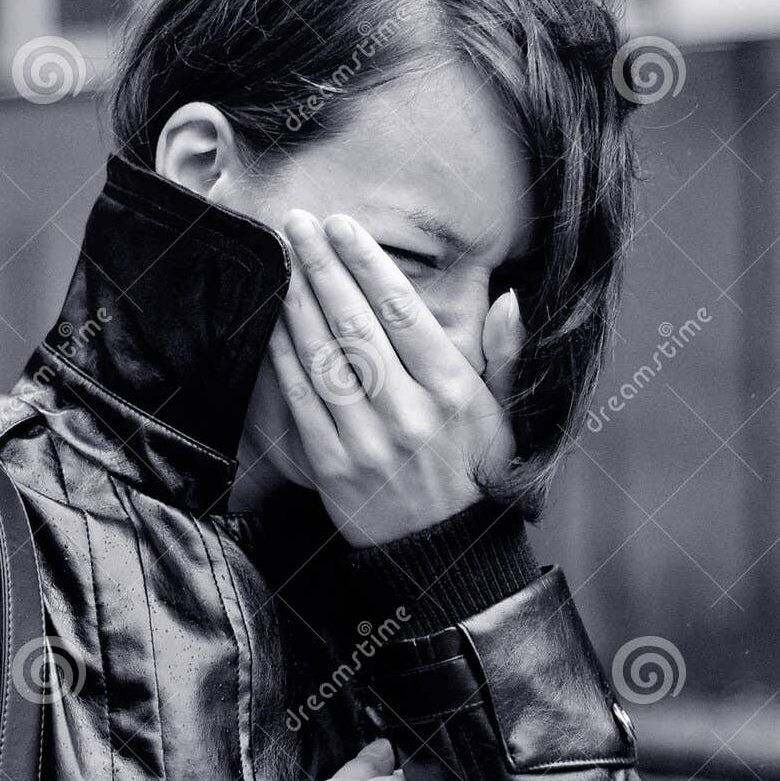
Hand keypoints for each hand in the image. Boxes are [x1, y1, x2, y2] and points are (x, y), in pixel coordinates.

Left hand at [268, 209, 523, 545]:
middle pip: (355, 324)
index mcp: (453, 391)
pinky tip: (269, 325)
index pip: (403, 310)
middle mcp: (411, 413)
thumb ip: (504, 355)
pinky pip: (302, 402)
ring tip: (280, 260)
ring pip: (323, 357)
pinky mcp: (334, 469)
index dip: (368, 263)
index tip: (343, 226)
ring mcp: (369, 442)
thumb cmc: (473, 476)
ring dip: (296, 303)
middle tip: (298, 222)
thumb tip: (510, 299)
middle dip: (322, 266)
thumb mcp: (503, 416)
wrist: (442, 558)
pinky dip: (282, 359)